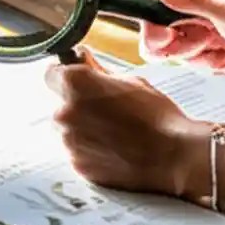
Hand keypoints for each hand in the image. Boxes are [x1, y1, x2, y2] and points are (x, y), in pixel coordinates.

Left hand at [45, 49, 204, 195]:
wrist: (173, 156)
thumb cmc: (157, 116)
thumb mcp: (130, 82)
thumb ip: (98, 71)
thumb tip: (82, 59)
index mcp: (75, 85)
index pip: (51, 73)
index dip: (64, 74)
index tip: (76, 78)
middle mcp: (64, 112)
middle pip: (60, 104)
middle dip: (77, 104)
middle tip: (105, 109)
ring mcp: (68, 141)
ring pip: (67, 130)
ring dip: (82, 128)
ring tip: (113, 133)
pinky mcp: (77, 164)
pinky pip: (76, 151)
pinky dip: (89, 149)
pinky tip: (113, 149)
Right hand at [132, 0, 224, 73]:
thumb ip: (189, 0)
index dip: (146, 10)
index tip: (151, 30)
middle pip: (159, 21)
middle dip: (171, 40)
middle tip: (186, 46)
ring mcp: (208, 23)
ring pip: (177, 45)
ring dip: (195, 54)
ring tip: (219, 50)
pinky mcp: (217, 45)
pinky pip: (197, 60)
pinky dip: (212, 64)